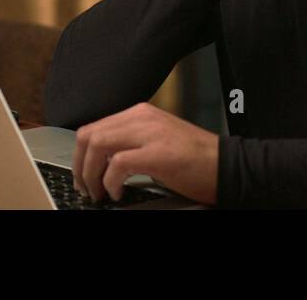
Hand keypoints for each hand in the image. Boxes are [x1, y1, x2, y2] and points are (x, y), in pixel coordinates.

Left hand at [71, 102, 218, 204]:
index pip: (94, 127)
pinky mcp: (157, 153)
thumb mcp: (158, 140)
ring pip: (97, 145)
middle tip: (85, 188)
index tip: (82, 176)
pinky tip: (117, 193)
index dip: (81, 155)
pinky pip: (117, 164)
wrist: (227, 165)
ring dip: (90, 174)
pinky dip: (110, 182)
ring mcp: (150, 133)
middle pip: (89, 134)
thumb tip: (101, 163)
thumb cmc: (195, 159)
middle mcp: (142, 117)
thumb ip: (132, 142)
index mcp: (140, 113)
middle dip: (79, 165)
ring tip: (97, 193)